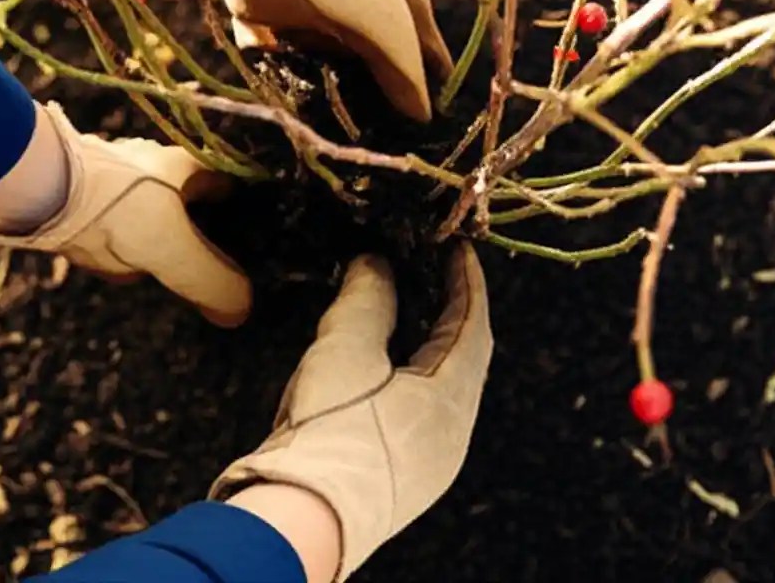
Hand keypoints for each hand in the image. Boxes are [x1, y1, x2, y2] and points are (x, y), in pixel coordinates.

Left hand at [0, 103, 251, 327]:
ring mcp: (109, 168)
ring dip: (147, 230)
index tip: (248, 234)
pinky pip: (106, 212)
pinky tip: (108, 257)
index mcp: (184, 166)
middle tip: (199, 256)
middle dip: (191, 222)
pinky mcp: (74, 183)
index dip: (240, 206)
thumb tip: (240, 311)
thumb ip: (212, 282)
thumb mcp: (175, 253)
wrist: (34, 184)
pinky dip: (112, 234)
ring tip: (151, 264)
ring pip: (142, 202)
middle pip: (182, 193)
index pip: (226, 180)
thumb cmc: (116, 211)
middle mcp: (149, 160)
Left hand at [175, 0, 453, 122]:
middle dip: (377, 92)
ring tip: (337, 122)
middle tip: (385, 131)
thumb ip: (406, 72)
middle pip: (373, 58)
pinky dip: (288, 80)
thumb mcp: (387, 24)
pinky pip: (285, 63)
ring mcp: (311, 11)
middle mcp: (354, 2)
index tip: (439, 108)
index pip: (422, 39)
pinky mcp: (270, 22)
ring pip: (328, 65)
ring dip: (329, 90)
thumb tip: (422, 116)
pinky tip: (295, 105)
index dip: (430, 72)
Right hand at [211, 243, 492, 579]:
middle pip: (464, 359)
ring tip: (408, 315)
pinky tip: (383, 372)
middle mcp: (453, 434)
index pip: (474, 325)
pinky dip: (411, 381)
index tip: (458, 249)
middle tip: (435, 274)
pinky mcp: (401, 482)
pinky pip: (420, 418)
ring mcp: (430, 464)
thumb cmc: (329, 433)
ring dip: (430, 349)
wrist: (300, 524)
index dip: (467, 282)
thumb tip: (377, 264)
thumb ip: (367, 299)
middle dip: (452, 313)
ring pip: (442, 391)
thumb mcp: (346, 349)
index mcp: (452, 399)